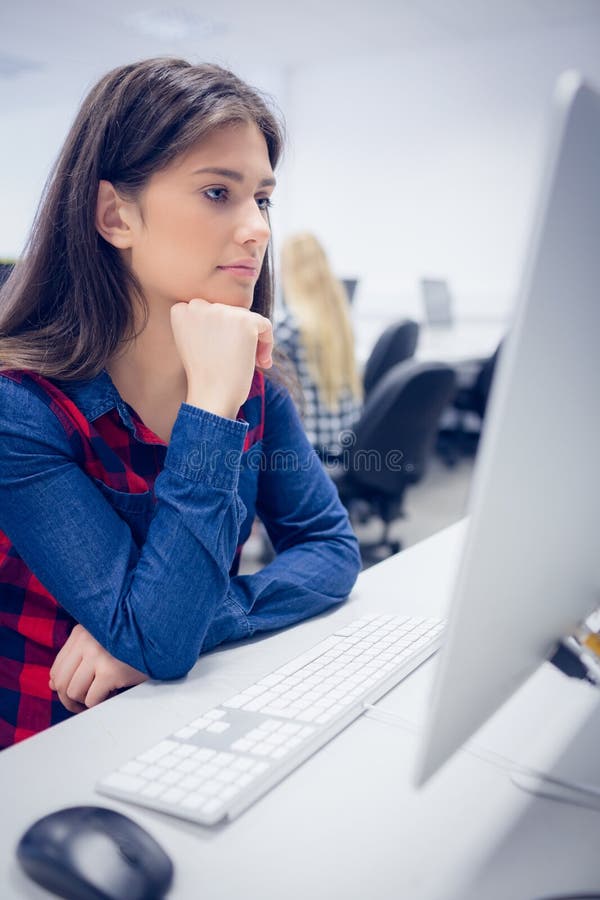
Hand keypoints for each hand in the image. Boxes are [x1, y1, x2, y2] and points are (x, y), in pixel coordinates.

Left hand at [49, 624, 148, 713]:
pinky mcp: (110, 671)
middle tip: (83, 704)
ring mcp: (97, 655)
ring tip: (101, 696)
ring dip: (85, 701)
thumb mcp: (101, 644)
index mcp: (82, 631)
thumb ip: (76, 660)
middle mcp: (86, 640)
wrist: (164, 635)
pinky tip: (112, 694)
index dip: (63, 685)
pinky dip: (99, 703)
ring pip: (73, 692)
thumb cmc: (133, 642)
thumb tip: (51, 684)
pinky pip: (91, 699)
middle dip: (69, 699)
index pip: (56, 668)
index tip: (77, 692)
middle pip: (60, 681)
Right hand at [170, 298, 272, 418]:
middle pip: (229, 312)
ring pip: (247, 318)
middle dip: (236, 335)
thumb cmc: (204, 377)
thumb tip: (230, 317)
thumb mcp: (194, 344)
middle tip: (235, 361)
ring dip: (252, 340)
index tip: (218, 351)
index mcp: (181, 310)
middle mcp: (199, 306)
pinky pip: (265, 325)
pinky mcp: (244, 321)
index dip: (218, 331)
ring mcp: (222, 312)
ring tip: (249, 363)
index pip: (208, 309)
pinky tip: (261, 363)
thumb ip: (204, 324)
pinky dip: (267, 343)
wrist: (211, 397)